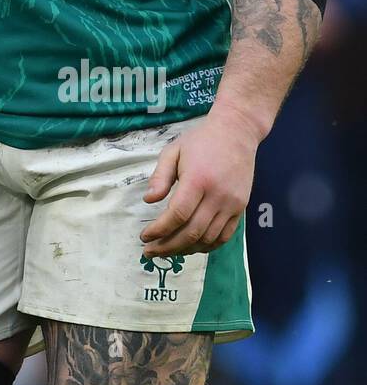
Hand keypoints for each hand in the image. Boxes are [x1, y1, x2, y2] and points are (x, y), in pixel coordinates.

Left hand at [140, 111, 258, 256]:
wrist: (236, 133)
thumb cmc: (200, 140)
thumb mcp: (173, 151)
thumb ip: (160, 176)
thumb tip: (148, 200)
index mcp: (198, 180)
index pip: (177, 215)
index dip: (159, 230)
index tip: (144, 237)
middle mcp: (217, 196)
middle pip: (192, 232)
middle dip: (168, 246)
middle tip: (150, 252)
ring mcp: (232, 205)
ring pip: (208, 238)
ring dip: (186, 249)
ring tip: (167, 251)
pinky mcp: (241, 209)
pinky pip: (225, 236)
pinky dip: (207, 246)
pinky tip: (191, 247)